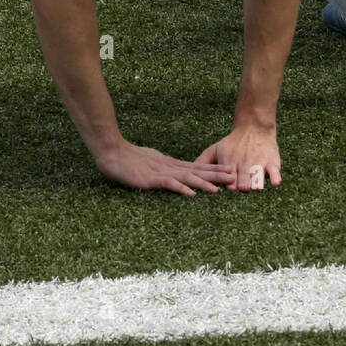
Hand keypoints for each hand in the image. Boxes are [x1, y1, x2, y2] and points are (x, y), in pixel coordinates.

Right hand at [94, 138, 233, 196]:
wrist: (112, 152)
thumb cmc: (128, 159)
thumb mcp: (150, 164)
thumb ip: (162, 170)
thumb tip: (173, 176)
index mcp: (170, 164)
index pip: (196, 167)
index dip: (213, 169)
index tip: (229, 171)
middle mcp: (170, 167)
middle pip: (197, 171)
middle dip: (216, 174)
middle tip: (234, 177)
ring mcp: (161, 172)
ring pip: (187, 177)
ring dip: (204, 183)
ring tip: (219, 189)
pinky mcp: (151, 179)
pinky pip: (169, 184)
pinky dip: (181, 188)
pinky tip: (192, 194)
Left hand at [195, 124, 280, 191]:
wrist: (254, 126)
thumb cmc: (232, 143)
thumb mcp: (216, 149)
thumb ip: (203, 162)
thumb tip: (188, 175)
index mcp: (229, 164)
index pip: (227, 179)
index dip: (227, 184)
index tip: (227, 187)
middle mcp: (244, 165)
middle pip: (243, 180)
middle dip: (242, 185)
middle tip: (241, 187)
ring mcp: (258, 164)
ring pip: (258, 177)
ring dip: (257, 182)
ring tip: (256, 186)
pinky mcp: (272, 163)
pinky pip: (275, 172)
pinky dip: (275, 177)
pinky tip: (274, 183)